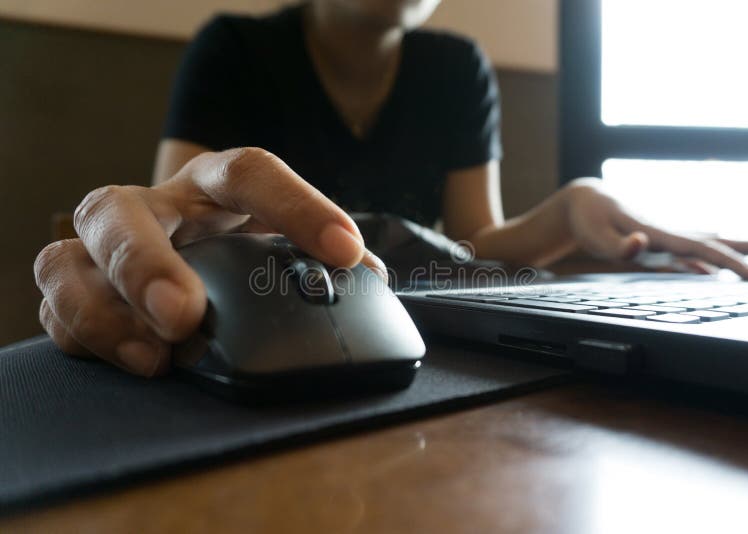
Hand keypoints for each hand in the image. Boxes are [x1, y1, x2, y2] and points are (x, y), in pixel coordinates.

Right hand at [34, 148, 386, 376]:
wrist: (188, 256)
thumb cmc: (238, 247)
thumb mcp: (278, 243)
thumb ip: (319, 260)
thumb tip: (372, 282)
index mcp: (210, 185)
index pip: (248, 172)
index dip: (298, 206)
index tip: (345, 251)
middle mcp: (151, 208)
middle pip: (121, 210)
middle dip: (144, 263)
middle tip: (183, 315)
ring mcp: (104, 249)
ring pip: (65, 258)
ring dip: (103, 310)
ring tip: (157, 355)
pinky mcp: (77, 289)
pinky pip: (55, 307)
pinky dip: (87, 334)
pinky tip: (136, 359)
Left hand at [564, 178, 747, 278]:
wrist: (587, 201)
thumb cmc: (590, 220)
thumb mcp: (596, 237)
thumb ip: (618, 245)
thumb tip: (642, 244)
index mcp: (664, 234)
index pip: (708, 250)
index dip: (736, 264)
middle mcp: (676, 234)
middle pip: (727, 242)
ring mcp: (674, 238)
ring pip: (720, 246)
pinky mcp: (668, 245)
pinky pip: (703, 253)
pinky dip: (721, 261)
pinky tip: (727, 274)